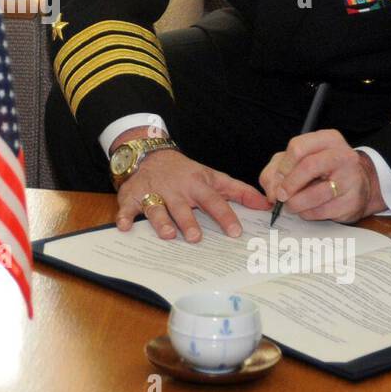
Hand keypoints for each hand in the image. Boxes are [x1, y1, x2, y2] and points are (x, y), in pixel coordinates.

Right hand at [116, 149, 268, 241]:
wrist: (151, 155)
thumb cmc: (186, 172)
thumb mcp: (212, 177)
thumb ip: (239, 191)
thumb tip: (266, 204)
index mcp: (196, 185)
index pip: (213, 200)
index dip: (225, 215)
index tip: (235, 231)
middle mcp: (175, 189)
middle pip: (183, 206)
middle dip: (188, 221)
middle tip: (195, 237)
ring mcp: (153, 192)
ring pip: (156, 207)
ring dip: (160, 221)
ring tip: (167, 235)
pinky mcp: (132, 196)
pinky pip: (127, 207)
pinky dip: (124, 216)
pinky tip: (124, 227)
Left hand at [259, 129, 387, 222]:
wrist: (356, 186)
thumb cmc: (321, 171)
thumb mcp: (296, 162)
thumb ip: (276, 172)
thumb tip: (273, 191)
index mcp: (328, 139)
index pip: (298, 147)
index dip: (284, 166)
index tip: (278, 178)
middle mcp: (343, 155)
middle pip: (308, 166)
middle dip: (289, 185)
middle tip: (280, 196)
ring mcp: (351, 178)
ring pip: (315, 194)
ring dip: (296, 203)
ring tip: (291, 205)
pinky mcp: (352, 201)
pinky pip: (322, 211)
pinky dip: (308, 213)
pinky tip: (307, 209)